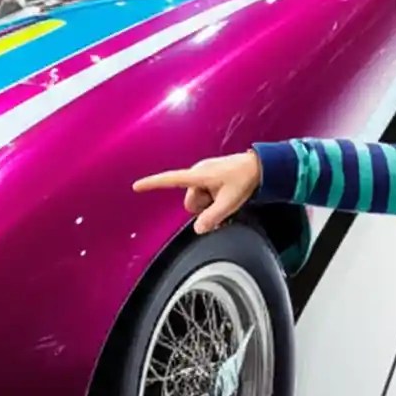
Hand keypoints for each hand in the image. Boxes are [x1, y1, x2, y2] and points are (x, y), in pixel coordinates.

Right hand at [133, 152, 262, 233]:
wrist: (259, 166)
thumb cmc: (244, 179)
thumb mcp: (230, 202)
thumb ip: (213, 217)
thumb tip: (197, 229)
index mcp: (198, 176)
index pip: (170, 180)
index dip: (152, 184)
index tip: (136, 186)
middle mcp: (197, 173)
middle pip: (189, 201)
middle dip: (202, 208)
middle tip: (221, 205)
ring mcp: (203, 174)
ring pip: (197, 199)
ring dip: (209, 204)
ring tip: (226, 200)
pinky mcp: (209, 176)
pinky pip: (204, 193)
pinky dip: (212, 200)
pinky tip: (226, 196)